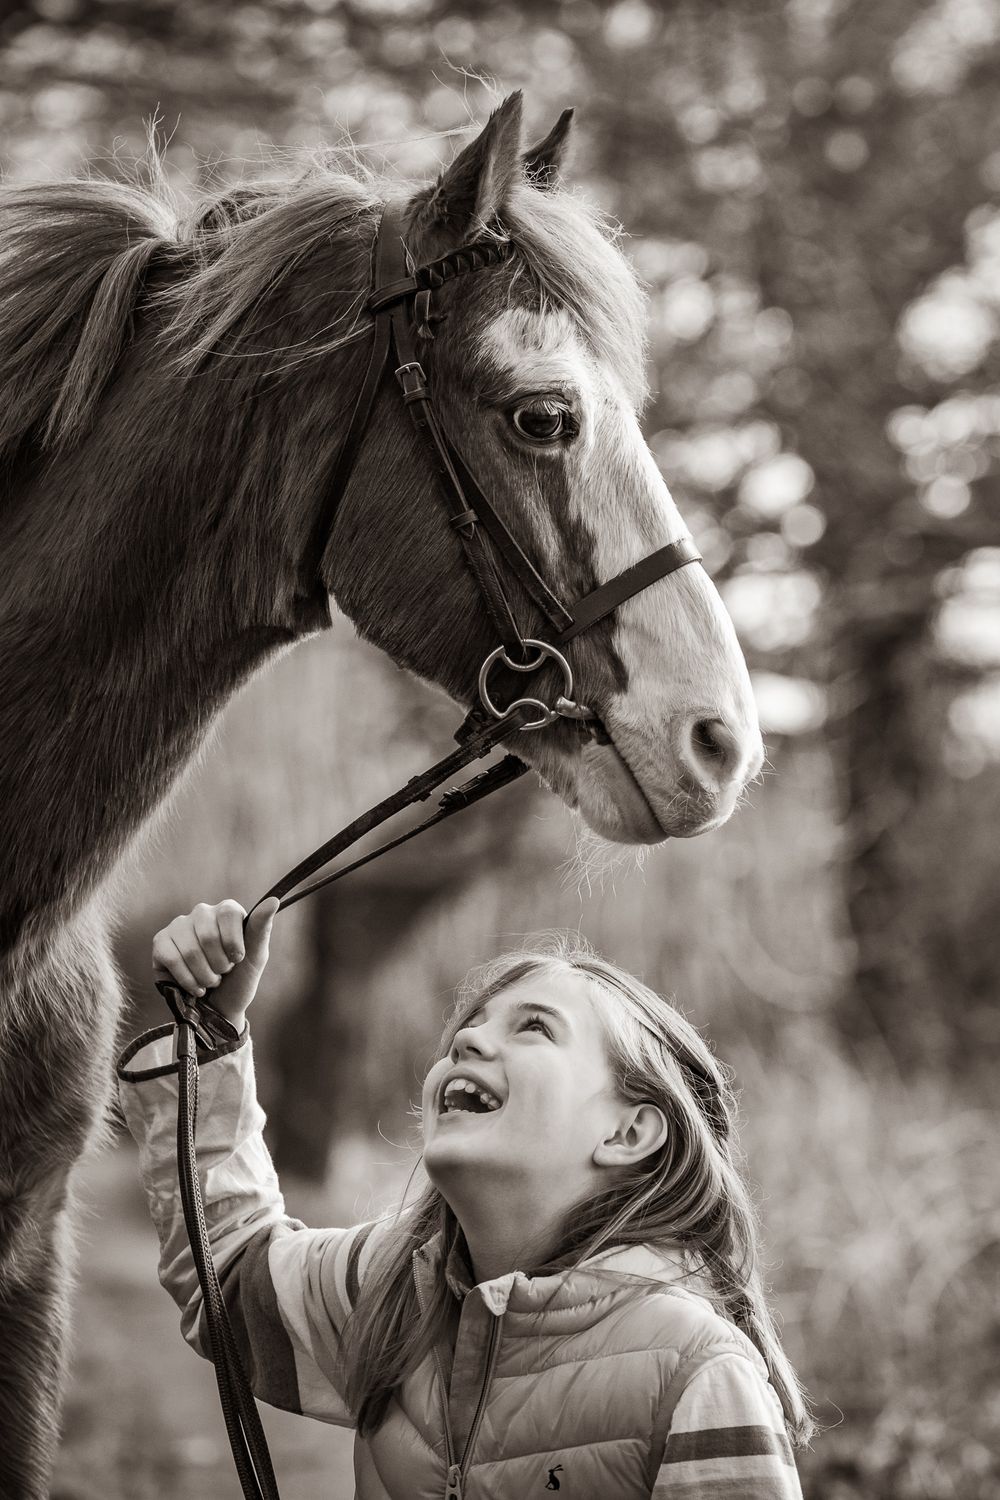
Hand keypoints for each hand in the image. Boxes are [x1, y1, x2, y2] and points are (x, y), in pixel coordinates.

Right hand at [151, 897, 279, 1029]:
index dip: (233, 944)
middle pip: (208, 936)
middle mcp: (202, 913)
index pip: (228, 914)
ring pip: (190, 950)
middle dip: (219, 965)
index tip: (237, 960)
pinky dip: (186, 979)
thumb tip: (272, 900)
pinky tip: (195, 987)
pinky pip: (171, 958)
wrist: (219, 1009)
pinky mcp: (161, 942)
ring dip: (204, 976)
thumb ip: (261, 929)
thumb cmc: (239, 980)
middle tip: (223, 973)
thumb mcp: (256, 958)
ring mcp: (179, 926)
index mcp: (227, 911)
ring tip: (210, 981)